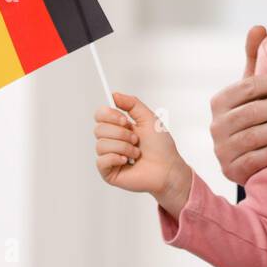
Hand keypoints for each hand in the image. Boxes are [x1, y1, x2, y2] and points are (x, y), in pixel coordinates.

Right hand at [94, 91, 192, 216]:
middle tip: (136, 139)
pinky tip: (127, 162)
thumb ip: (132, 104)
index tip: (124, 120)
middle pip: (98, 129)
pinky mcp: (108, 171)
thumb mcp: (148, 118)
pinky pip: (101, 161)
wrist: (168, 168)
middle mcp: (112, 140)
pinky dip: (117, 158)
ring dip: (124, 147)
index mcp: (119, 127)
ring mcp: (109, 156)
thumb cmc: (161, 146)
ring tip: (136, 153)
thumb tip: (114, 94)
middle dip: (121, 133)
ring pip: (101, 144)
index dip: (109, 115)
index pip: (100, 115)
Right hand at [210, 24, 266, 185]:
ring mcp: (222, 150)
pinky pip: (253, 160)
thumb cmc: (254, 113)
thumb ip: (255, 59)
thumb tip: (259, 27)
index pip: (246, 88)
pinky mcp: (231, 171)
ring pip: (252, 137)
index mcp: (221, 101)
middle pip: (250, 112)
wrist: (246, 156)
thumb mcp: (252, 88)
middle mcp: (217, 125)